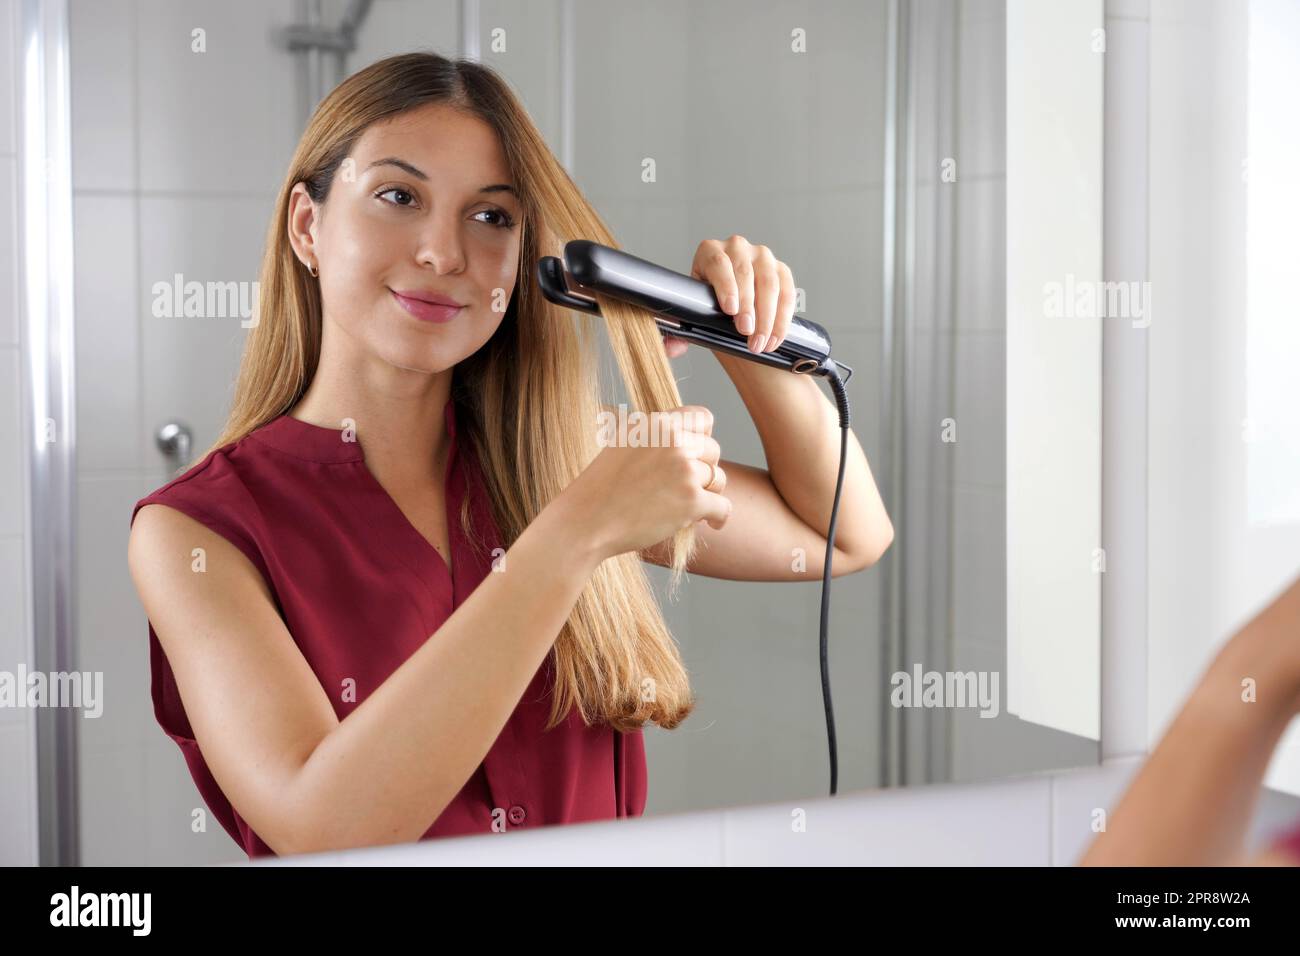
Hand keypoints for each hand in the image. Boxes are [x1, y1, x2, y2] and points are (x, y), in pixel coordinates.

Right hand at [556, 405, 730, 560]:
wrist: (586, 522)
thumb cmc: (601, 489)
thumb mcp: (622, 444)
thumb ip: (654, 434)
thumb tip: (689, 434)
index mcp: (656, 423)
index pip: (703, 417)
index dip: (704, 437)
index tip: (698, 456)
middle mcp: (672, 440)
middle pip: (713, 449)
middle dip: (705, 470)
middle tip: (688, 488)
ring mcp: (683, 469)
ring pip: (718, 479)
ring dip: (708, 495)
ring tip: (689, 508)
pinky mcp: (691, 500)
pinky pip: (723, 506)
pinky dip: (720, 518)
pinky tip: (713, 524)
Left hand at [663, 234, 796, 356]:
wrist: (727, 302)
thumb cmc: (707, 304)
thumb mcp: (691, 312)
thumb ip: (679, 332)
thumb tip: (672, 349)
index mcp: (709, 252)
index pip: (718, 264)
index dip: (726, 286)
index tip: (730, 310)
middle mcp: (737, 247)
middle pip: (746, 274)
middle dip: (748, 307)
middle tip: (747, 333)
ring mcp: (762, 257)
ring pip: (769, 283)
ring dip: (767, 316)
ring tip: (760, 342)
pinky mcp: (781, 270)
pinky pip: (787, 292)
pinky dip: (783, 318)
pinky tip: (775, 337)